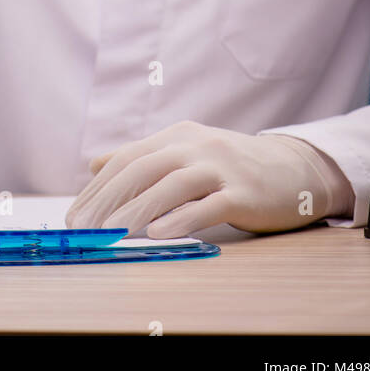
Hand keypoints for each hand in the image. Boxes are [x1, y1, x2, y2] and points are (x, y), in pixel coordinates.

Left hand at [65, 121, 349, 236]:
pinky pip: (207, 205)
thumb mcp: (186, 152)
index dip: (98, 187)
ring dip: (137, 210)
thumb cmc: (232, 166)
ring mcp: (220, 167)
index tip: (75, 214)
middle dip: (108, 199)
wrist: (294, 168)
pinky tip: (158, 234)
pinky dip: (181, 219)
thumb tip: (95, 165)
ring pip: (171, 186)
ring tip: (111, 232)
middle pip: (143, 169)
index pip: (128, 159)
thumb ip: (142, 158)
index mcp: (177, 136)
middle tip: (85, 227)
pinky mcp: (243, 192)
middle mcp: (195, 145)